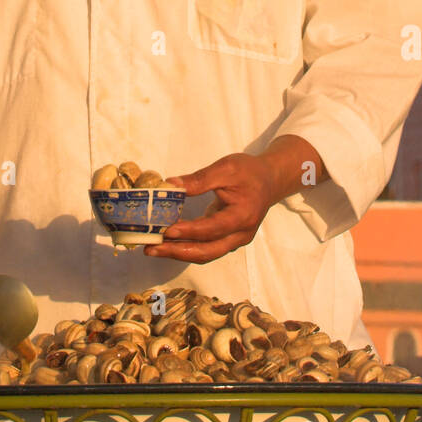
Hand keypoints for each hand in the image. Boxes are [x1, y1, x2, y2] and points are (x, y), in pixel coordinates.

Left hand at [146, 136, 322, 264]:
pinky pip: (207, 248)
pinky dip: (188, 246)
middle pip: (207, 251)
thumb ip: (199, 179)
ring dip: (179, 252)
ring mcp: (236, 240)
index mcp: (242, 216)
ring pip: (206, 254)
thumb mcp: (226, 168)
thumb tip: (170, 185)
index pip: (212, 229)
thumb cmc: (249, 171)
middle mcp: (241, 234)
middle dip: (177, 251)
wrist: (270, 180)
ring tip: (154, 249)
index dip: (189, 231)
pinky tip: (169, 241)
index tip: (166, 231)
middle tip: (151, 249)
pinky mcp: (230, 240)